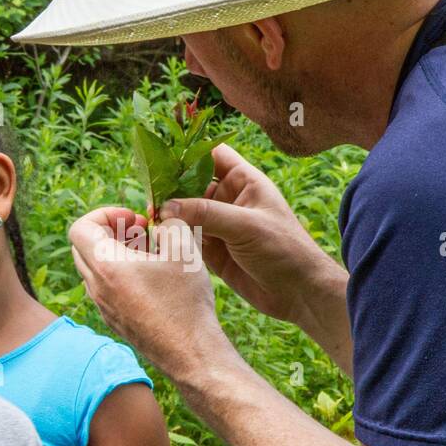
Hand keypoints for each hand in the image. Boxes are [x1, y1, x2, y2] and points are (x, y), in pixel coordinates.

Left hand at [68, 207, 231, 377]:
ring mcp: (103, 307)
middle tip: (140, 232)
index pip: (80, 227)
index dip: (104, 214)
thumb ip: (172, 223)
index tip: (133, 219)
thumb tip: (164, 219)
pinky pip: (105, 288)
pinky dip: (120, 274)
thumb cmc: (185, 301)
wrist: (190, 353)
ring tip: (149, 252)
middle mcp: (97, 288)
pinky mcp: (114, 320)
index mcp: (106, 266)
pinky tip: (152, 277)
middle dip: (109, 231)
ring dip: (115, 253)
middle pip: (83, 247)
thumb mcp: (185, 249)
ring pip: (94, 268)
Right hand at [157, 143, 343, 327]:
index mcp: (244, 181)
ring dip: (168, 214)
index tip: (160, 156)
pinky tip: (157, 236)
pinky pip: (187, 237)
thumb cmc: (284, 250)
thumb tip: (166, 206)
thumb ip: (206, 213)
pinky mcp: (213, 249)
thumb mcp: (246, 225)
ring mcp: (220, 225)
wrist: (299, 292)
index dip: (187, 152)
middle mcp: (229, 199)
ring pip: (185, 211)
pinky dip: (173, 236)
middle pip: (191, 183)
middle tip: (148, 192)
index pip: (211, 154)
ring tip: (147, 216)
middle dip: (170, 186)